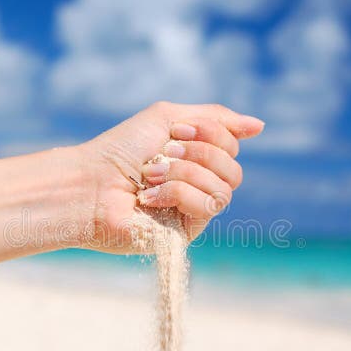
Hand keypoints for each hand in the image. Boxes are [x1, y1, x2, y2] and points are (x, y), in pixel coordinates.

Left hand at [75, 101, 263, 252]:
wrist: (90, 183)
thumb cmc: (120, 150)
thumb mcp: (168, 117)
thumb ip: (215, 119)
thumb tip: (260, 126)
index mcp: (196, 160)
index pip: (232, 147)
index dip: (209, 133)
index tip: (174, 131)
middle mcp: (198, 186)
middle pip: (234, 169)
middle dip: (198, 154)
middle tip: (163, 153)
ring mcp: (192, 212)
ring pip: (223, 188)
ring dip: (182, 173)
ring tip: (149, 176)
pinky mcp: (184, 233)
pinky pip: (206, 206)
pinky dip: (176, 193)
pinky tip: (148, 198)